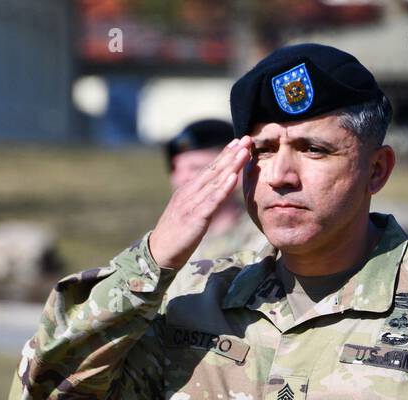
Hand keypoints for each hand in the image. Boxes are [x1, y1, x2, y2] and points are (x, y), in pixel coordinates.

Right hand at [147, 135, 251, 269]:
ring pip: (215, 181)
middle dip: (231, 154)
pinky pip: (212, 201)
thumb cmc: (176, 235)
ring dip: (231, 166)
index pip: (210, 169)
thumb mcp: (188, 212)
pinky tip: (233, 178)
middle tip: (247, 139)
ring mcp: (192, 204)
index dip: (224, 154)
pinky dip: (223, 188)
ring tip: (244, 152)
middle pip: (214, 170)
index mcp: (188, 190)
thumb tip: (215, 193)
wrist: (160, 253)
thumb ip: (200, 200)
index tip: (238, 141)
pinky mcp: (195, 217)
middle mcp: (190, 192)